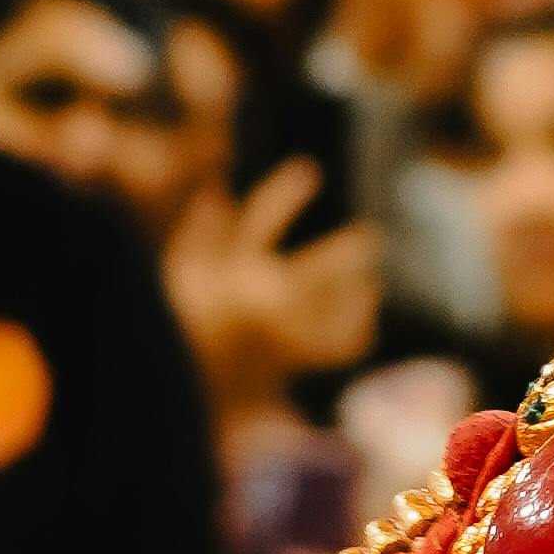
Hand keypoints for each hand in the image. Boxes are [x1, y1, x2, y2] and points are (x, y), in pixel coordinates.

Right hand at [165, 157, 382, 415]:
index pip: (262, 222)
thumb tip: (218, 191)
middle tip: (370, 238)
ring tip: (370, 283)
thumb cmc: (186, 321)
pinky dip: (354, 331)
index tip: (310, 169)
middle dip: (351, 251)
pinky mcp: (292, 360)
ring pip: (337, 309)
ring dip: (359, 293)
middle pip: (320, 269)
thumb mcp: (182, 273)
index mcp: (232, 273)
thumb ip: (201, 232)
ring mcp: (282, 333)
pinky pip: (338, 345)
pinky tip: (365, 320)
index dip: (287, 193)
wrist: (186, 384)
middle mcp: (262, 300)